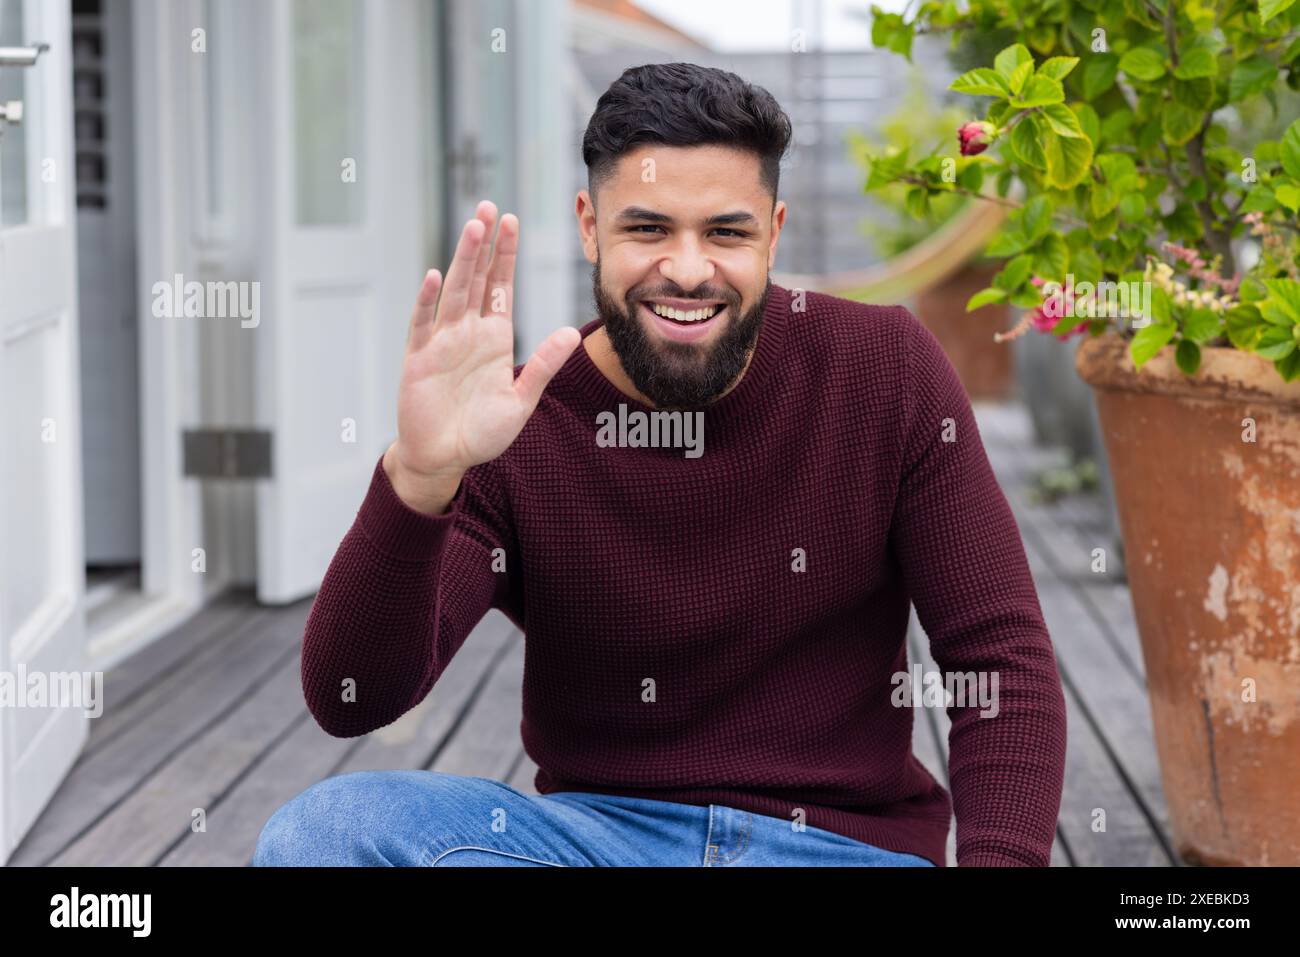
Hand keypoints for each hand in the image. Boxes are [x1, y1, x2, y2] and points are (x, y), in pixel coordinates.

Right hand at [385, 201, 581, 513]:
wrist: (445, 459)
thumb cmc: (482, 433)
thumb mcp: (521, 400)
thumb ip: (544, 366)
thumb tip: (571, 333)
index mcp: (495, 339)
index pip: (501, 287)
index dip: (505, 255)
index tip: (512, 221)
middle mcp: (468, 333)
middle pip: (477, 279)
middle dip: (484, 243)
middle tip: (490, 206)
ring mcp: (441, 343)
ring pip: (454, 292)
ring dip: (463, 260)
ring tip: (473, 227)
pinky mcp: (419, 360)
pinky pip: (422, 325)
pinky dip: (428, 301)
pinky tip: (436, 276)